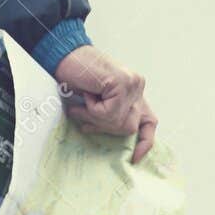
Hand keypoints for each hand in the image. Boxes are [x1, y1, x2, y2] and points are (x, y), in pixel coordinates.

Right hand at [53, 46, 157, 162]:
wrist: (65, 56)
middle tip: (86, 116)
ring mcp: (132, 85)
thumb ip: (109, 117)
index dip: (145, 142)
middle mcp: (137, 87)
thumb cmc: (77, 79)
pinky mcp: (123, 84)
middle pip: (129, 128)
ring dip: (96, 117)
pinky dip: (93, 108)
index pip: (149, 122)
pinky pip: (109, 113)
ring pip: (119, 122)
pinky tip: (88, 93)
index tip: (134, 158)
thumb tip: (113, 138)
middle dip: (105, 127)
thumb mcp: (96, 104)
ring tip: (84, 101)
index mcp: (134, 93)